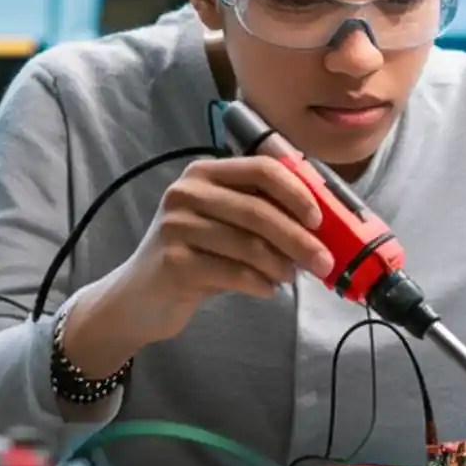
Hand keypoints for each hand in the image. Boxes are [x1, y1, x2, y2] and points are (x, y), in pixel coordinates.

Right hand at [62, 156, 333, 375]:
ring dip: (282, 265)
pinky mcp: (173, 261)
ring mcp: (176, 225)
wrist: (140, 297)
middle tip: (325, 263)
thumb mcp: (227, 224)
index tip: (320, 220)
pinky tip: (269, 289)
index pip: (262, 169)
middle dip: (300, 240)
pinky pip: (234, 272)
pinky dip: (261, 283)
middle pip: (259, 211)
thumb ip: (265, 213)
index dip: (297, 192)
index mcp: (206, 172)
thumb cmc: (198, 255)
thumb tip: (324, 225)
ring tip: (291, 277)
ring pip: (250, 245)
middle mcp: (187, 192)